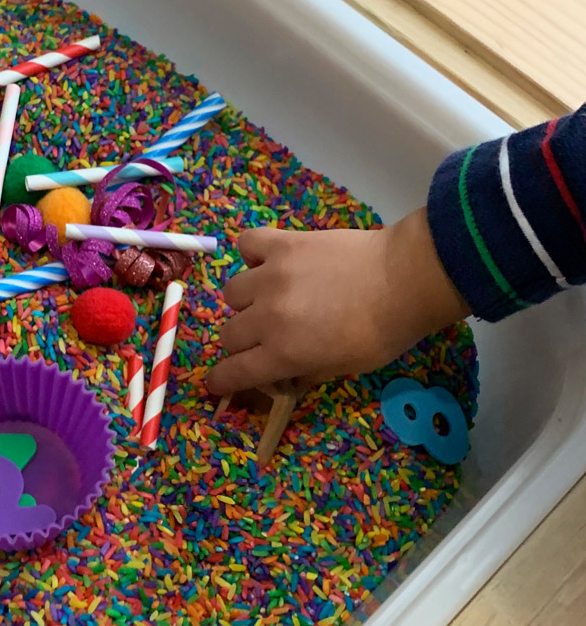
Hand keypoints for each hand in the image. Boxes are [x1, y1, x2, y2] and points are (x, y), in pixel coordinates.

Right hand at [207, 207, 469, 394]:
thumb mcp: (346, 367)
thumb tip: (283, 377)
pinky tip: (269, 262)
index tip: (218, 382)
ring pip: (232, 293)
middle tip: (261, 338)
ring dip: (246, 301)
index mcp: (284, 353)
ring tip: (269, 297)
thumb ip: (306, 372)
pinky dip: (252, 255)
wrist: (406, 278)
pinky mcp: (280, 244)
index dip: (221, 380)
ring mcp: (270, 276)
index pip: (233, 372)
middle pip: (229, 334)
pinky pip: (246, 245)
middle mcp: (267, 316)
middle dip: (241, 343)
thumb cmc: (383, 332)